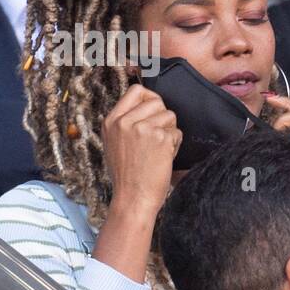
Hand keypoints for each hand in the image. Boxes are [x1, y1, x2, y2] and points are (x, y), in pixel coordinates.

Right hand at [102, 84, 179, 217]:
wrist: (133, 198)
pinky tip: (163, 157)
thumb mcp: (115, 143)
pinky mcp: (159, 138)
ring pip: (169, 115)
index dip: (150, 98)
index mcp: (111, 121)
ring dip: (170, 132)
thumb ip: (126, 123)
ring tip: (158, 149)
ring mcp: (142, 128)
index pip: (136, 91)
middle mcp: (125, 121)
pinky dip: (175, 145)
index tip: (154, 112)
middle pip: (157, 102)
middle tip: (157, 138)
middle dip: (163, 118)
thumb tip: (147, 104)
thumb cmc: (127, 175)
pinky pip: (177, 132)